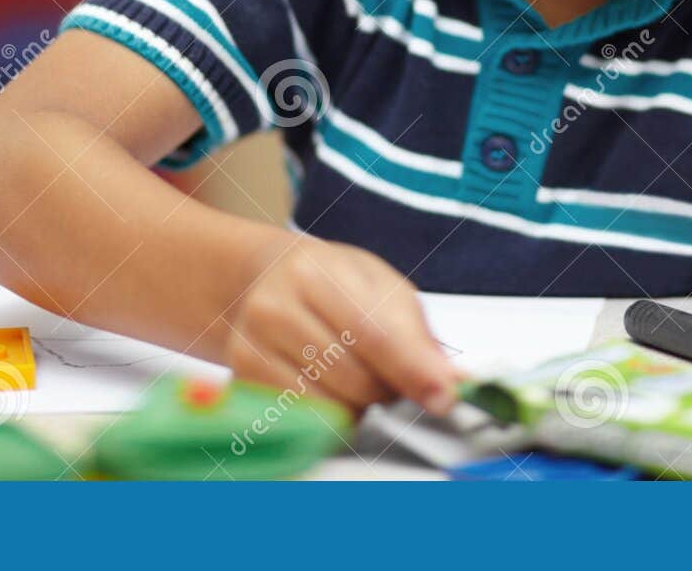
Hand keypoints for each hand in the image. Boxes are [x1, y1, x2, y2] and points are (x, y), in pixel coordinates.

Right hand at [224, 234, 462, 415]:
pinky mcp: (243, 382)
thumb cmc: (330, 281)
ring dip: (361, 406)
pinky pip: (305, 421)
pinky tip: (330, 389)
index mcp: (315, 271)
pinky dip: (331, 416)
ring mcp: (251, 346)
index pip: (373, 332)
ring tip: (358, 376)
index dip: (412, 369)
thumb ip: (415, 334)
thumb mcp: (379, 286)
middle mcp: (274, 307)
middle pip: (355, 378)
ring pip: (331, 406)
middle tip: (392, 375)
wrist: (263, 280)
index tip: (443, 398)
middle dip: (389, 389)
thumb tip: (449, 382)